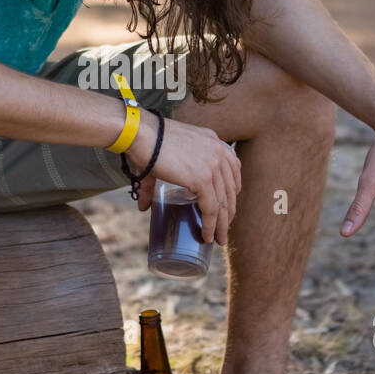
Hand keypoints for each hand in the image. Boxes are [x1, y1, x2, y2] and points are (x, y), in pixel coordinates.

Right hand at [127, 112, 240, 244]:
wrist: (141, 134)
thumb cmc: (146, 142)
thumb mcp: (164, 156)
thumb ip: (157, 183)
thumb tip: (144, 206)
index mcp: (213, 142)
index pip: (233, 169)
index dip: (232, 191)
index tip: (227, 206)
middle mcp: (217, 152)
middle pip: (231, 188)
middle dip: (229, 212)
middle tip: (224, 229)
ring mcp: (212, 165)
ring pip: (223, 202)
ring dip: (222, 225)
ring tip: (219, 239)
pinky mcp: (202, 178)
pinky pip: (211, 208)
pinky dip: (210, 225)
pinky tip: (208, 236)